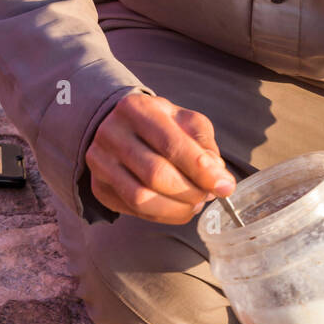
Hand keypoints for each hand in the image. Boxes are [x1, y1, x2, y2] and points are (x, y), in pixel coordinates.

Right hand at [85, 90, 235, 223]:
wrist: (117, 126)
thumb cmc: (158, 124)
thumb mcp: (184, 120)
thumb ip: (204, 144)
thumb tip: (218, 177)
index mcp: (136, 109)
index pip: (171, 144)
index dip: (201, 169)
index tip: (225, 186)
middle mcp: (111, 133)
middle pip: (155, 174)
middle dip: (190, 191)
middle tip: (208, 195)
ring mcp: (100, 162)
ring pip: (141, 198)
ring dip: (176, 208)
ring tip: (195, 204)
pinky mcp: (98, 187)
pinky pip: (133, 211)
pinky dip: (162, 215)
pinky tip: (177, 207)